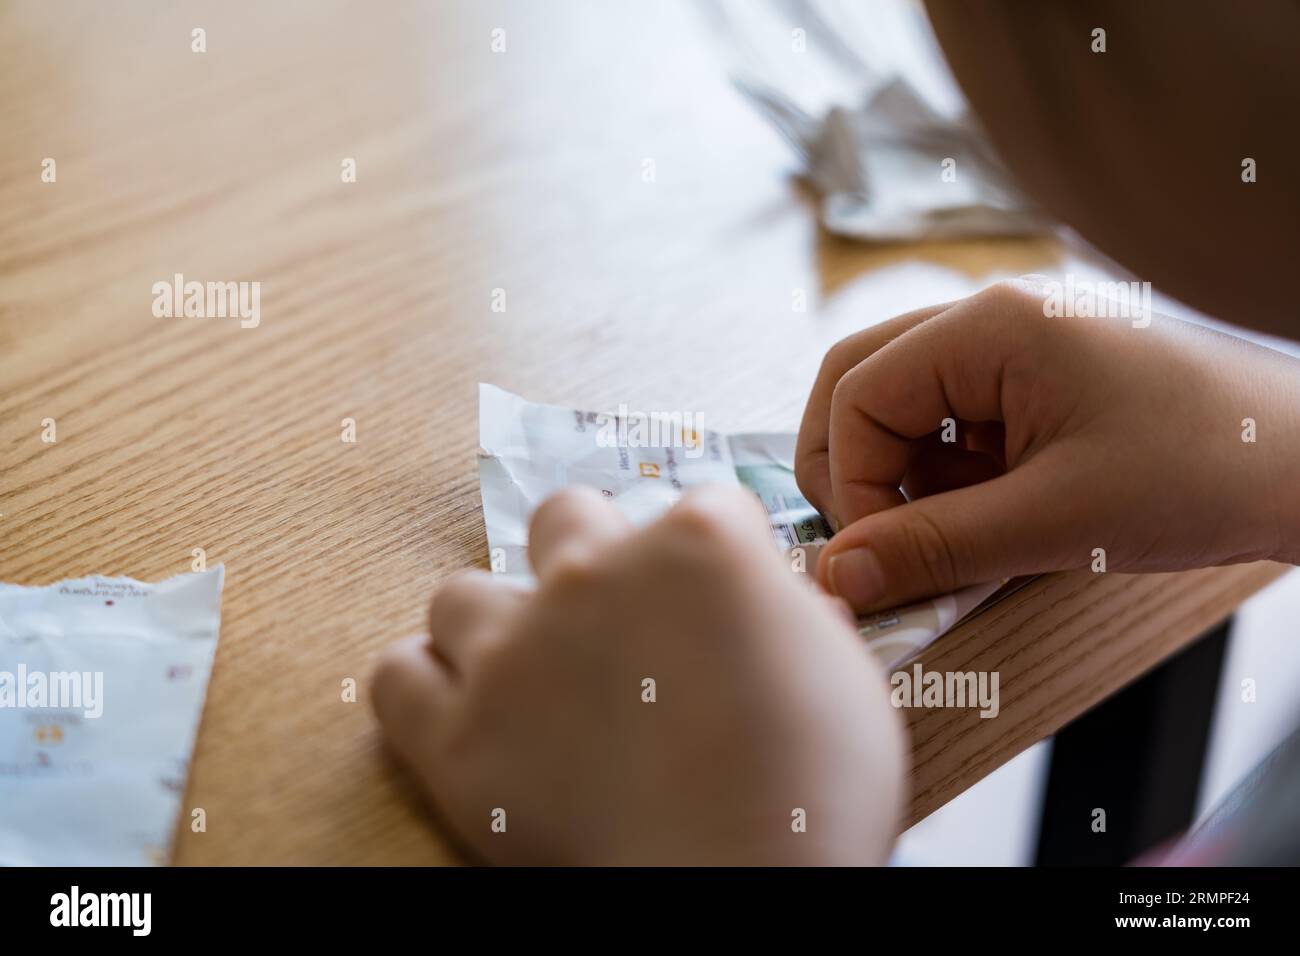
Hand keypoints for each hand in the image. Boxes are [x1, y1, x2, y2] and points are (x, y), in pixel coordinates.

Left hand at [372, 485, 905, 864]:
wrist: (742, 884)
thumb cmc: (813, 791)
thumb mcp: (846, 675)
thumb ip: (796, 616)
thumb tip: (782, 609)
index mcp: (699, 545)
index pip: (700, 504)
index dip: (712, 554)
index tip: (714, 597)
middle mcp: (595, 573)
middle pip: (566, 513)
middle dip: (588, 554)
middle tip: (613, 618)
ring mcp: (516, 648)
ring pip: (463, 592)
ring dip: (493, 623)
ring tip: (526, 672)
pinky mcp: (460, 733)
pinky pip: (396, 677)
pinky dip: (423, 688)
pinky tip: (461, 712)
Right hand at [796, 280, 1299, 613]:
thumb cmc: (1203, 471)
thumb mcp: (1056, 521)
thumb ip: (934, 547)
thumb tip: (836, 578)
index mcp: (992, 325)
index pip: (859, 393)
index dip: (852, 484)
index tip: (876, 559)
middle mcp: (992, 318)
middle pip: (861, 379)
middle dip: (853, 468)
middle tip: (874, 540)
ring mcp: (1013, 346)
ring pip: (900, 404)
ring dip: (904, 477)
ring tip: (960, 530)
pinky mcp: (1032, 381)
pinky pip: (950, 423)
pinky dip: (947, 477)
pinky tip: (996, 514)